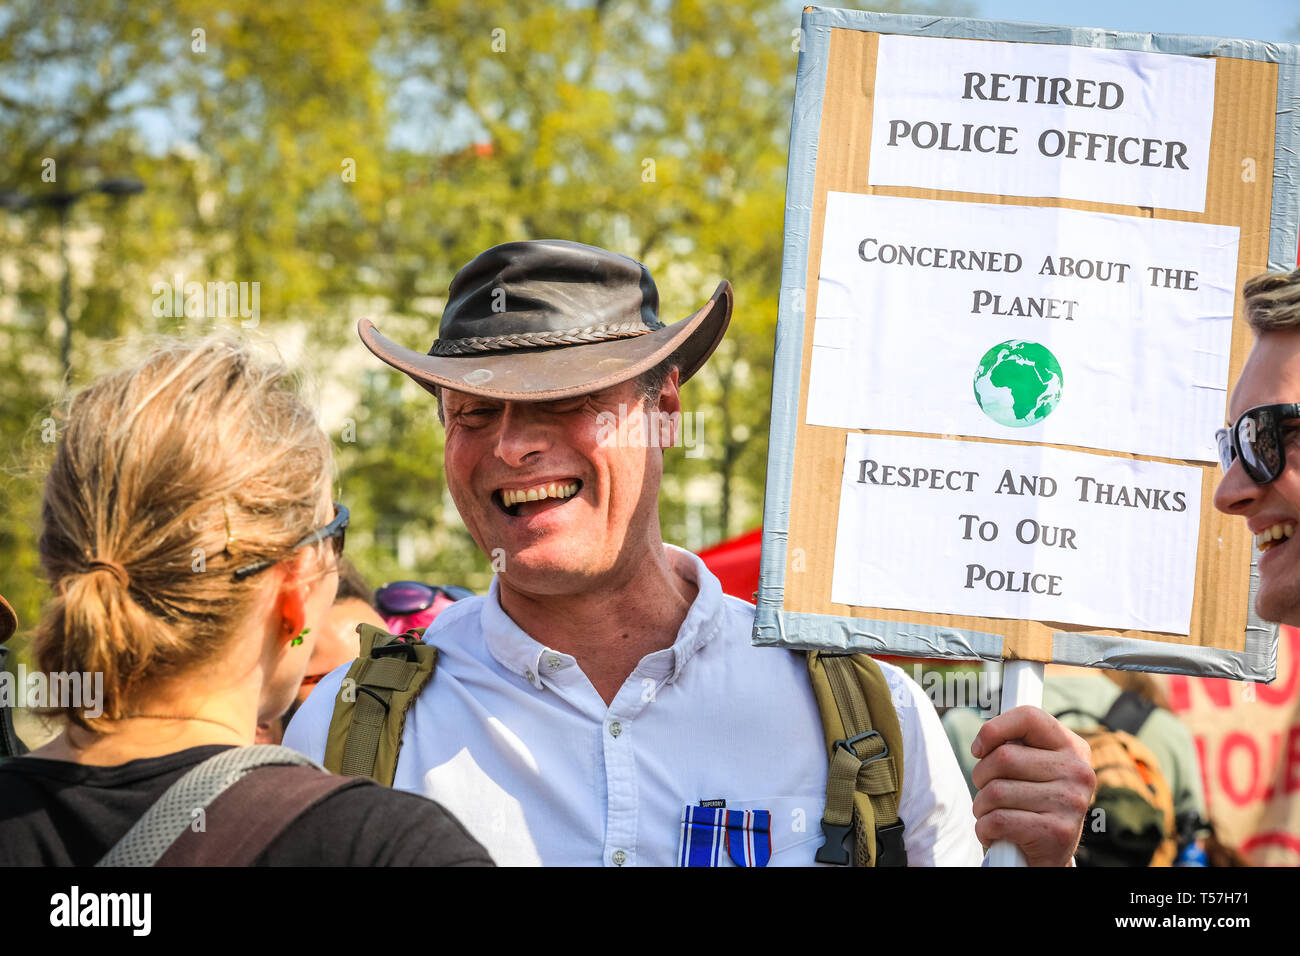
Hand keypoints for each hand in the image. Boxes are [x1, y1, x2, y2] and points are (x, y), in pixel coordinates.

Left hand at [970, 705, 1094, 865]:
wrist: (1050, 855)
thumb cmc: (1032, 804)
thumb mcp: (1034, 768)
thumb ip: (1018, 746)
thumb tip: (984, 739)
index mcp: (1073, 748)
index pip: (1029, 717)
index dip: (994, 729)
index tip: (979, 749)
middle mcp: (1078, 772)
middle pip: (1003, 756)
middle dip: (981, 776)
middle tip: (987, 790)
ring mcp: (1071, 803)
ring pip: (995, 791)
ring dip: (981, 806)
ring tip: (992, 813)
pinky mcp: (1057, 832)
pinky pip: (998, 820)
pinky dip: (984, 828)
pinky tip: (995, 832)